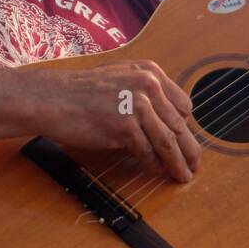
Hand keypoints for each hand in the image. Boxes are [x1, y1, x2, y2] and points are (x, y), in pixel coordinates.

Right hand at [22, 60, 200, 182]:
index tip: (188, 142)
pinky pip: (147, 151)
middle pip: (179, 125)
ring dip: (177, 162)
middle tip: (195, 165)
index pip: (183, 105)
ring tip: (183, 175)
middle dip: (189, 149)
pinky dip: (153, 164)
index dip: (186, 127)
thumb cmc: (83, 92)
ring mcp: (138, 104)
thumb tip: (168, 119)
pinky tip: (156, 171)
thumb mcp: (121, 78)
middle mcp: (148, 85)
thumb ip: (146, 92)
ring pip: (167, 141)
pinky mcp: (125, 125)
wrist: (53, 98)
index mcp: (150, 72)